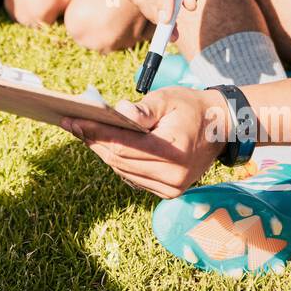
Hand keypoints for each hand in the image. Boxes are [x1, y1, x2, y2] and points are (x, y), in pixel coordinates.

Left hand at [61, 87, 226, 197]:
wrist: (220, 128)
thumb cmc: (191, 108)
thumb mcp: (168, 99)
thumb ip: (142, 109)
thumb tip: (117, 113)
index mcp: (174, 151)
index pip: (124, 145)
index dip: (96, 133)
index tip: (74, 120)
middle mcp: (173, 176)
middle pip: (119, 160)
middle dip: (93, 140)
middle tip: (71, 124)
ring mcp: (170, 188)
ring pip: (122, 170)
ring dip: (101, 151)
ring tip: (81, 132)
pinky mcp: (167, 192)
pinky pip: (132, 177)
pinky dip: (116, 161)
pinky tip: (102, 145)